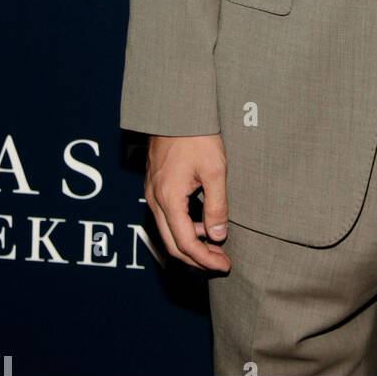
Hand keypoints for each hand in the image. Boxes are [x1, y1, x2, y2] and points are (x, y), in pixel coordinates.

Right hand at [145, 133, 230, 271]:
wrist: (176, 110)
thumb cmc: (197, 136)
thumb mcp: (214, 170)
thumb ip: (216, 205)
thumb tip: (217, 235)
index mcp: (168, 199)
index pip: (185, 243)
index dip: (205, 259)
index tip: (224, 265)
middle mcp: (155, 199)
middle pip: (172, 244)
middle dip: (197, 258)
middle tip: (220, 262)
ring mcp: (152, 193)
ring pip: (167, 232)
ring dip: (190, 243)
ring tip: (215, 242)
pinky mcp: (155, 186)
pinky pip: (165, 217)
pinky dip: (183, 227)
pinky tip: (202, 222)